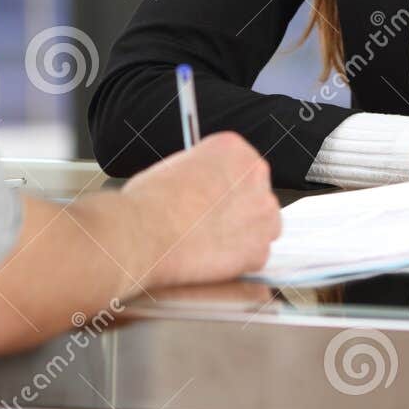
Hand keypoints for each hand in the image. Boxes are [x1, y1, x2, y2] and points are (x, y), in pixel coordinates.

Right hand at [120, 132, 281, 287]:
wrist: (146, 233)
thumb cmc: (151, 201)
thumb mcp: (175, 167)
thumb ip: (202, 173)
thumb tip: (206, 187)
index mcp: (233, 147)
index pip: (239, 163)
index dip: (223, 183)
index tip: (213, 194)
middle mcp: (255, 175)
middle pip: (255, 192)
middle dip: (237, 207)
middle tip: (211, 221)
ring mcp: (263, 213)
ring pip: (261, 224)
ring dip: (242, 233)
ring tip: (209, 242)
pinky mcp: (260, 249)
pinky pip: (256, 254)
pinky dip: (238, 260)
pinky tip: (213, 258)